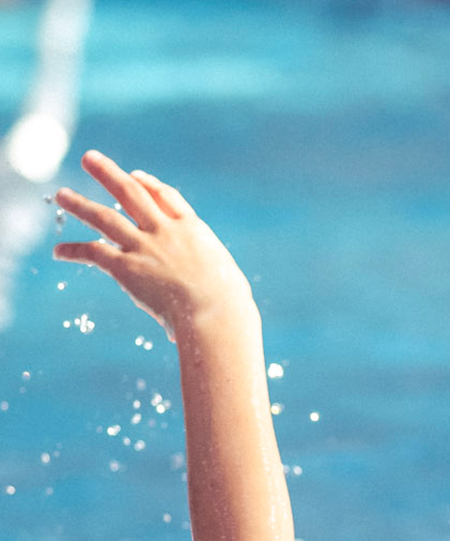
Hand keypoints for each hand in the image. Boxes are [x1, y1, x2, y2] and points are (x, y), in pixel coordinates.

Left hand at [53, 150, 253, 339]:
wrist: (215, 313)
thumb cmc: (231, 306)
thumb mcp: (229, 280)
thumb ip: (216, 278)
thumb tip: (226, 297)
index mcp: (193, 231)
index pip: (167, 198)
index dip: (150, 184)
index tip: (136, 176)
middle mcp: (165, 231)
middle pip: (131, 193)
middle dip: (108, 174)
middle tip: (89, 158)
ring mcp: (145, 247)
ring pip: (104, 218)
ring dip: (79, 204)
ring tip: (61, 195)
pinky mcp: (128, 268)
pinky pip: (94, 254)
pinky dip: (74, 251)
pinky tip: (58, 252)